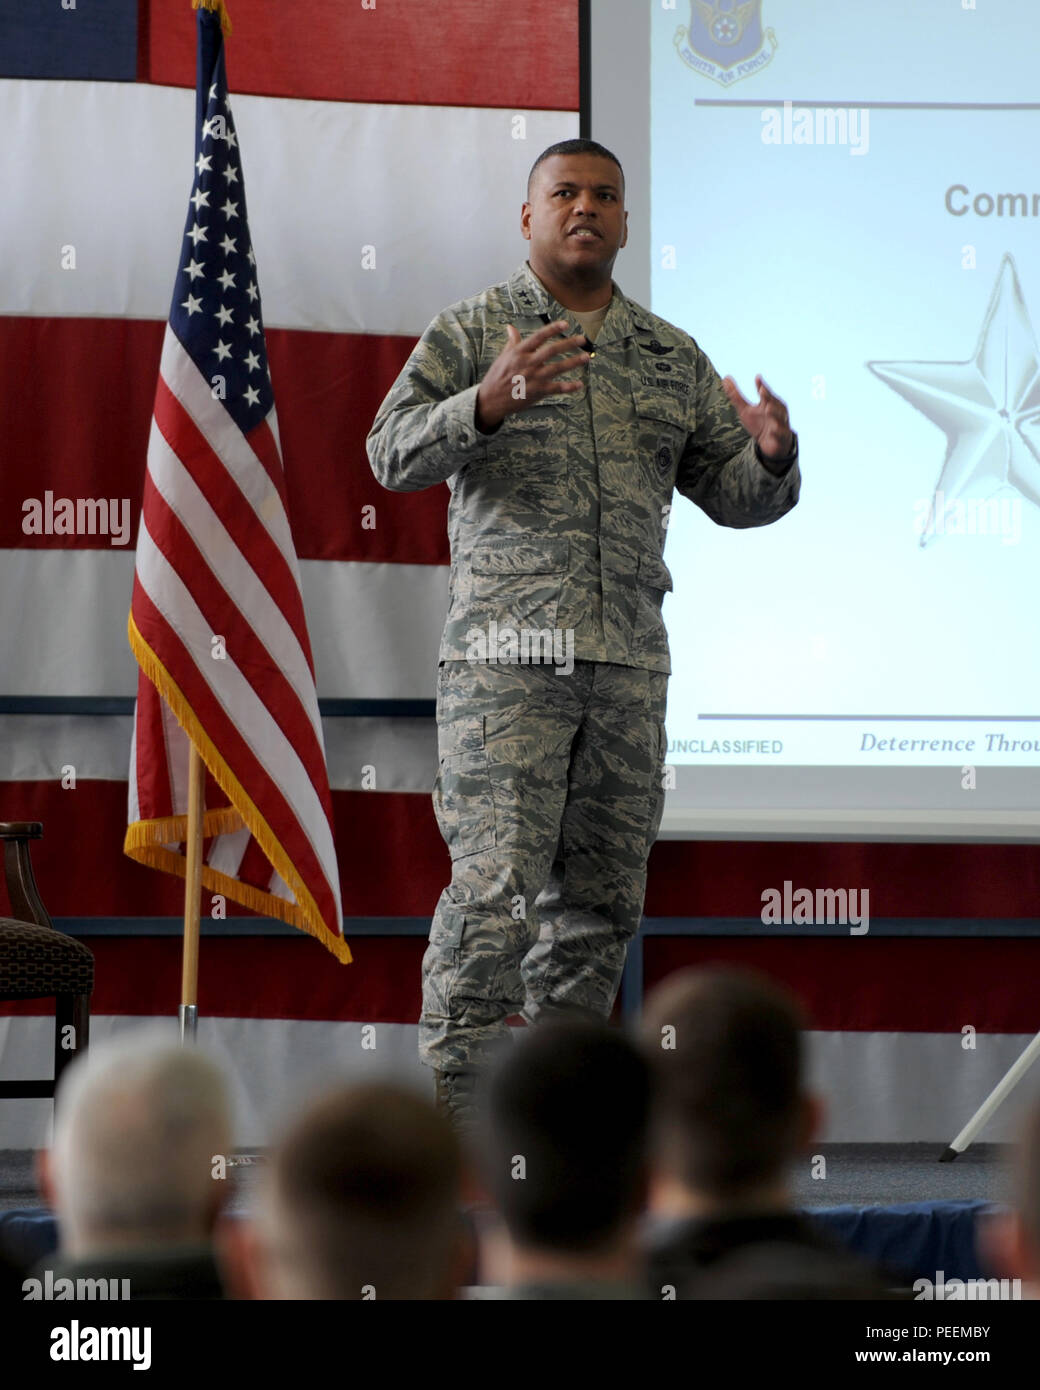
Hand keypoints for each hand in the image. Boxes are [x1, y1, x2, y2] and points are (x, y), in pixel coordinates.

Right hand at [475, 321, 589, 432]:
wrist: (490, 400)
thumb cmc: (497, 377)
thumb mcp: (503, 357)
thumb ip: (512, 342)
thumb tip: (510, 327)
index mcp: (519, 352)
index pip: (538, 337)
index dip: (552, 329)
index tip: (565, 324)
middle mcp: (528, 363)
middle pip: (552, 350)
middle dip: (569, 344)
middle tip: (583, 339)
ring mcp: (534, 378)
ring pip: (558, 368)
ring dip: (573, 362)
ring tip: (586, 357)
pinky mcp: (537, 392)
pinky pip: (557, 388)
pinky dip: (569, 387)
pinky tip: (579, 385)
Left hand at [722, 374, 794, 459]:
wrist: (770, 444)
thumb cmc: (759, 423)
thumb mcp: (745, 410)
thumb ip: (736, 395)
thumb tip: (725, 378)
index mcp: (769, 403)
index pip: (765, 393)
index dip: (761, 385)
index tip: (757, 378)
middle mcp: (777, 412)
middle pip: (774, 402)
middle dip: (769, 397)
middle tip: (762, 390)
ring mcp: (780, 424)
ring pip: (779, 418)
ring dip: (774, 413)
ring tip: (768, 408)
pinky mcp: (781, 437)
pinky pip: (780, 434)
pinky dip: (777, 432)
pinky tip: (772, 431)